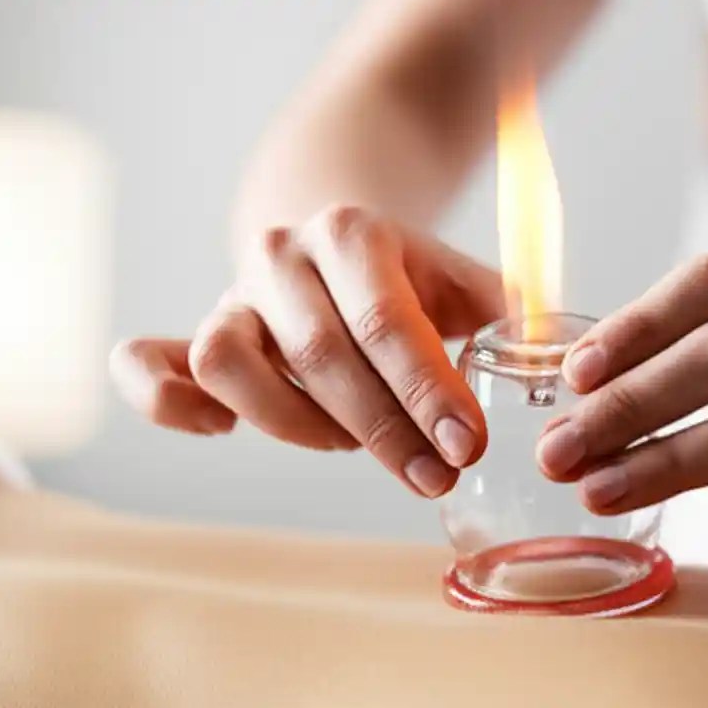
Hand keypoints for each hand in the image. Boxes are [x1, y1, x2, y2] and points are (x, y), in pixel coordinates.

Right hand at [111, 205, 503, 497]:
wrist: (332, 241)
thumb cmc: (404, 278)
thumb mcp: (461, 280)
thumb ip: (508, 317)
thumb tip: (554, 363)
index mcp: (350, 232)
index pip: (385, 320)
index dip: (425, 390)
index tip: (466, 445)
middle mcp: (279, 255)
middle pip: (319, 354)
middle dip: (383, 427)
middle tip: (434, 475)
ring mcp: (230, 296)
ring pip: (230, 363)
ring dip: (296, 424)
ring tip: (352, 444)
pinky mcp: (193, 336)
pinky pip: (152, 366)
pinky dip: (168, 402)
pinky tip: (221, 430)